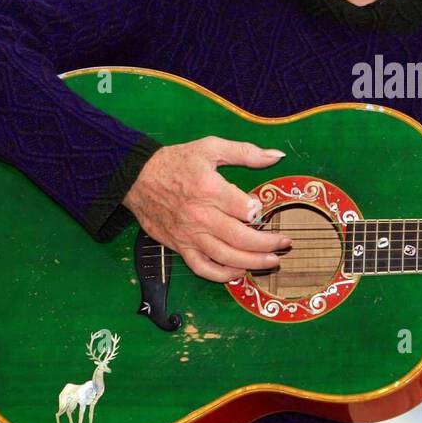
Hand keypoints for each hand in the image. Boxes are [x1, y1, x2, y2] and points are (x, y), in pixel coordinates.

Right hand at [122, 136, 290, 281]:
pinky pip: (202, 267)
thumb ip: (246, 152)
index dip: (260, 211)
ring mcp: (189, 234)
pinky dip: (222, 275)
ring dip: (252, 262)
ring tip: (271, 261)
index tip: (263, 209)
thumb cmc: (176, 161)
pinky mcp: (179, 246)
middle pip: (241, 237)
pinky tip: (238, 272)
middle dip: (268, 244)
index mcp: (210, 189)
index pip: (245, 208)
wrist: (136, 178)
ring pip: (226, 257)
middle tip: (285, 244)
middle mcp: (201, 215)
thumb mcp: (211, 147)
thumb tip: (277, 156)